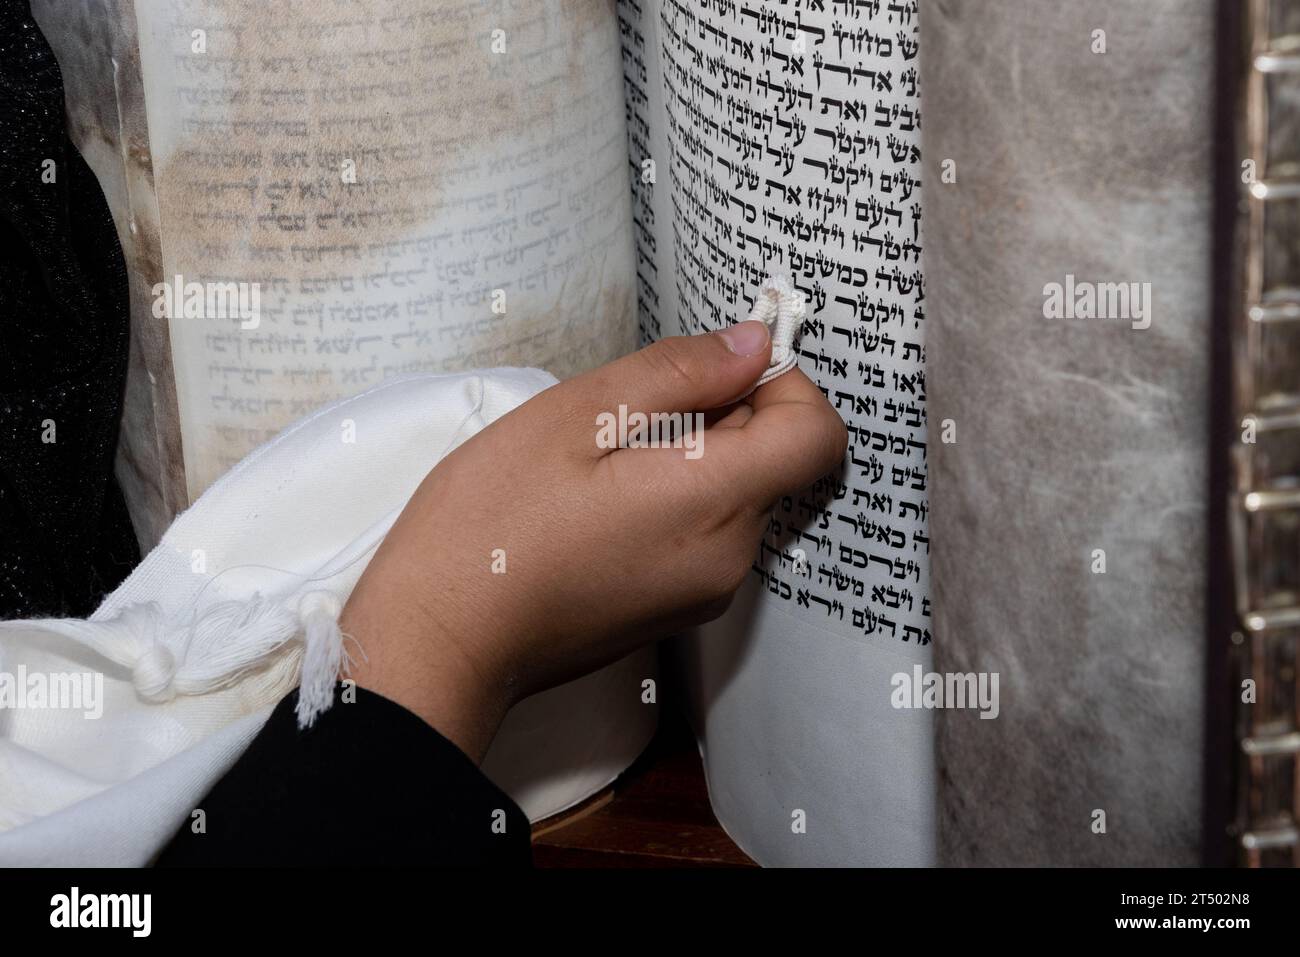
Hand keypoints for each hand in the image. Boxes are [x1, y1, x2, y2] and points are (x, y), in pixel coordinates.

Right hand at [340, 320, 847, 759]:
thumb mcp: (577, 415)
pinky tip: (598, 501)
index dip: (783, 384)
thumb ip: (679, 373)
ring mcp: (705, 592)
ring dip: (691, 456)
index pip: (817, 433)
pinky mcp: (674, 610)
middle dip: (723, 415)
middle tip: (628, 410)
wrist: (441, 639)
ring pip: (735, 494)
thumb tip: (754, 345)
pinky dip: (674, 499)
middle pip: (774, 461)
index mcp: (715, 501)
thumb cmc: (491, 523)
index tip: (715, 367)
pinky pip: (705, 533)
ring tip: (601, 458)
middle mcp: (730, 556)